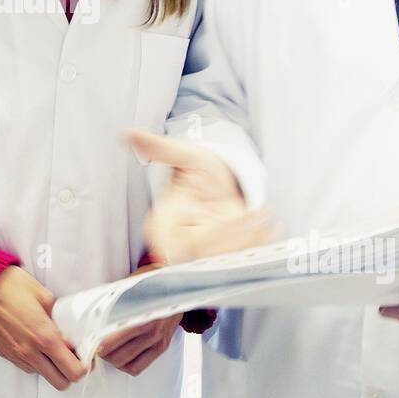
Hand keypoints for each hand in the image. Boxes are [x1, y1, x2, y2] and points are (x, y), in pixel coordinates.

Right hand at [0, 266, 88, 389]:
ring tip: (52, 347)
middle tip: (71, 355)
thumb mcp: (45, 296)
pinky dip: (36, 361)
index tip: (84, 355)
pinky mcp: (6, 355)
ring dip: (52, 367)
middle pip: (61, 383)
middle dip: (70, 372)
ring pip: (44, 376)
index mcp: (45, 336)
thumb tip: (71, 330)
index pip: (73, 370)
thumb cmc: (12, 287)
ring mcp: (17, 356)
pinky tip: (35, 343)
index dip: (84, 366)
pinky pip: (28, 367)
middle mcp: (30, 351)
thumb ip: (62, 317)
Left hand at [98, 262, 177, 375]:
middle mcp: (151, 331)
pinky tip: (122, 356)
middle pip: (116, 356)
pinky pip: (138, 367)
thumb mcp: (130, 286)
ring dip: (112, 360)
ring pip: (125, 364)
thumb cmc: (150, 283)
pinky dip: (126, 366)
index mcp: (140, 316)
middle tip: (95, 345)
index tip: (88, 340)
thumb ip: (113, 300)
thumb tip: (91, 313)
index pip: (110, 341)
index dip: (95, 344)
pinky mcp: (163, 347)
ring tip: (107, 350)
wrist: (178, 285)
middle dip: (102, 353)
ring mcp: (158, 341)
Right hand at [126, 128, 275, 263]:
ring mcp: (198, 257)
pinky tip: (270, 230)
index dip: (213, 233)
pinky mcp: (218, 260)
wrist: (217, 182)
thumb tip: (128, 132)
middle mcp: (177, 246)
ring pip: (224, 261)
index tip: (237, 214)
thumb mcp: (184, 155)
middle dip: (237, 237)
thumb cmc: (199, 169)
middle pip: (208, 255)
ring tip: (267, 217)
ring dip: (251, 242)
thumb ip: (159, 148)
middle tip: (261, 215)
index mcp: (162, 226)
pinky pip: (237, 265)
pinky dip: (257, 249)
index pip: (182, 243)